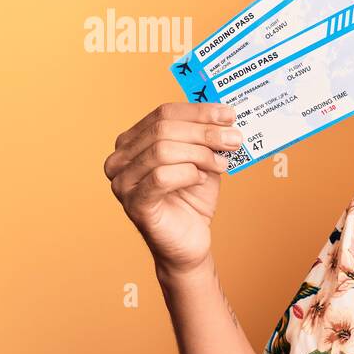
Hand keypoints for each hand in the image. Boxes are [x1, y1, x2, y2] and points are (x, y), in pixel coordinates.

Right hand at [104, 102, 240, 275]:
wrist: (189, 241)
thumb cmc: (192, 199)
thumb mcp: (202, 160)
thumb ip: (207, 138)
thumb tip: (226, 116)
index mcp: (132, 141)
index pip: (164, 113)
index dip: (199, 112)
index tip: (229, 114)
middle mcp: (120, 159)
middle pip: (163, 129)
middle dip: (204, 132)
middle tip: (234, 139)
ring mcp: (122, 182)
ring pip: (162, 150)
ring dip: (200, 154)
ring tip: (222, 163)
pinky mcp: (134, 204)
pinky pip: (161, 178)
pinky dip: (188, 174)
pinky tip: (202, 179)